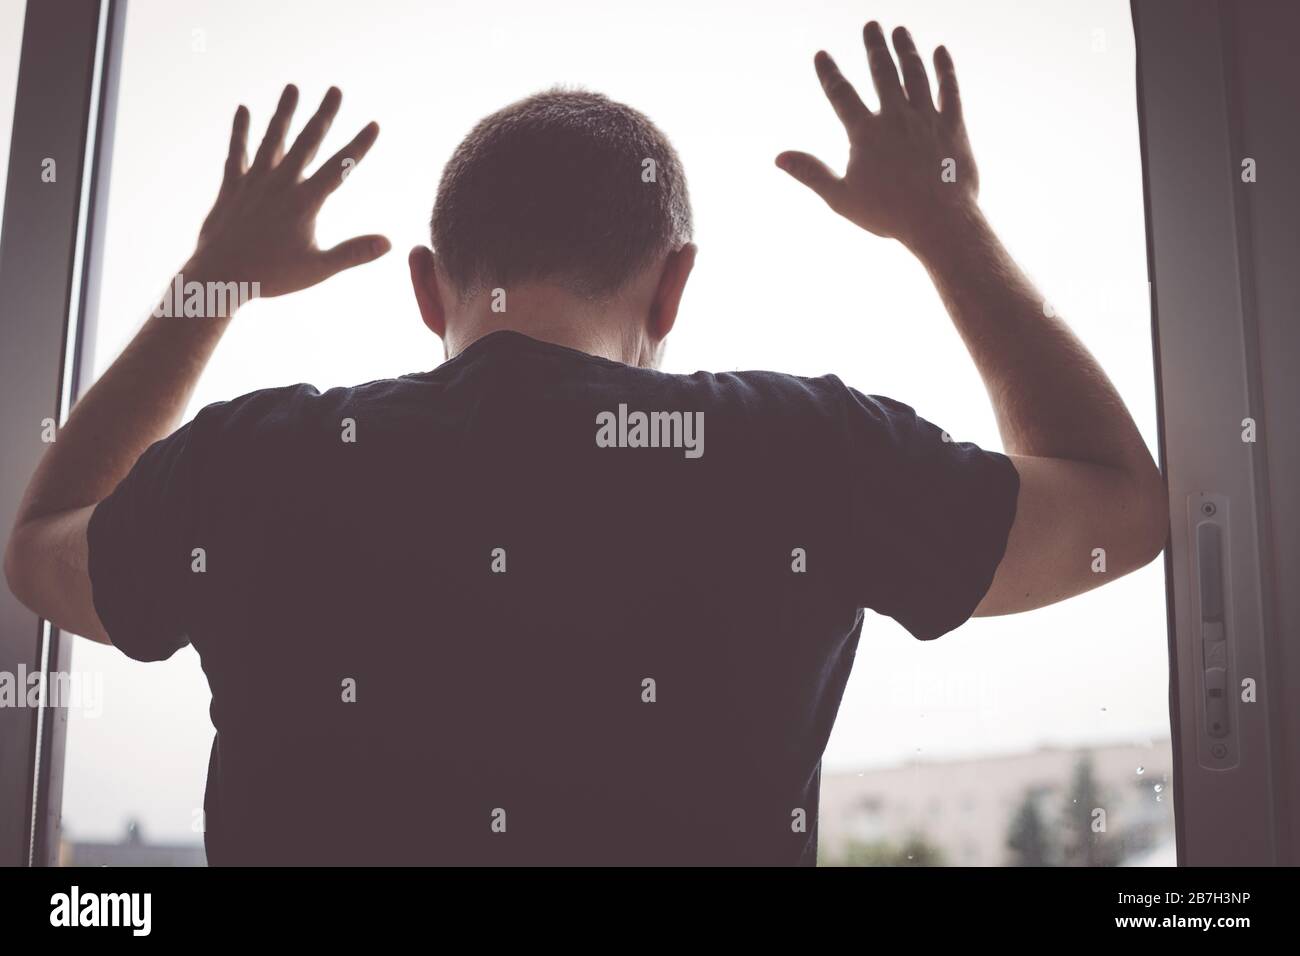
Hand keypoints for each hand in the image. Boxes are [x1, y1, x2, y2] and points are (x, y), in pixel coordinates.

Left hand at [187, 85, 389, 299]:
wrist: (220, 277)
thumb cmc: (272, 277)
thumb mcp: (319, 268)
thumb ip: (354, 252)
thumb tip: (389, 243)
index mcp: (305, 202)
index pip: (340, 167)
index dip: (359, 145)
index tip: (374, 124)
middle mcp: (281, 183)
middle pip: (307, 141)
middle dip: (323, 114)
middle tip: (335, 90)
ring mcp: (254, 181)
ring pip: (273, 138)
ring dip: (284, 112)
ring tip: (292, 87)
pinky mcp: (232, 186)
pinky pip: (237, 152)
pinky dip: (240, 131)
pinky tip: (244, 109)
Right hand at [777, 22, 977, 250]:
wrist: (939, 222)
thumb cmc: (888, 215)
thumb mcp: (841, 197)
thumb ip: (810, 173)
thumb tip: (778, 157)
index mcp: (866, 133)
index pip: (842, 94)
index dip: (829, 72)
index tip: (821, 54)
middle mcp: (896, 117)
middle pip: (883, 72)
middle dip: (875, 46)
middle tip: (872, 25)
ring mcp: (927, 119)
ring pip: (915, 74)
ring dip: (906, 50)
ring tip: (900, 31)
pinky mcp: (953, 126)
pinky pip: (949, 90)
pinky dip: (945, 69)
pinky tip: (940, 52)